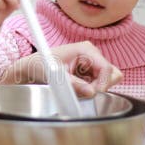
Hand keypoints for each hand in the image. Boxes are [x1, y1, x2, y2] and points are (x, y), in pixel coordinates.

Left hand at [0, 41, 121, 96]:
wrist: (32, 67)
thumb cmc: (41, 65)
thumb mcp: (56, 76)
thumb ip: (74, 85)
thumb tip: (91, 92)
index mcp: (86, 49)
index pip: (106, 68)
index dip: (103, 84)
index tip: (92, 95)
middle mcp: (92, 54)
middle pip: (112, 74)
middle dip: (101, 86)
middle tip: (84, 93)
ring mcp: (92, 63)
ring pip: (107, 80)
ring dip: (95, 89)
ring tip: (77, 91)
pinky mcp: (90, 71)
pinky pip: (99, 84)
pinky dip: (91, 90)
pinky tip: (77, 89)